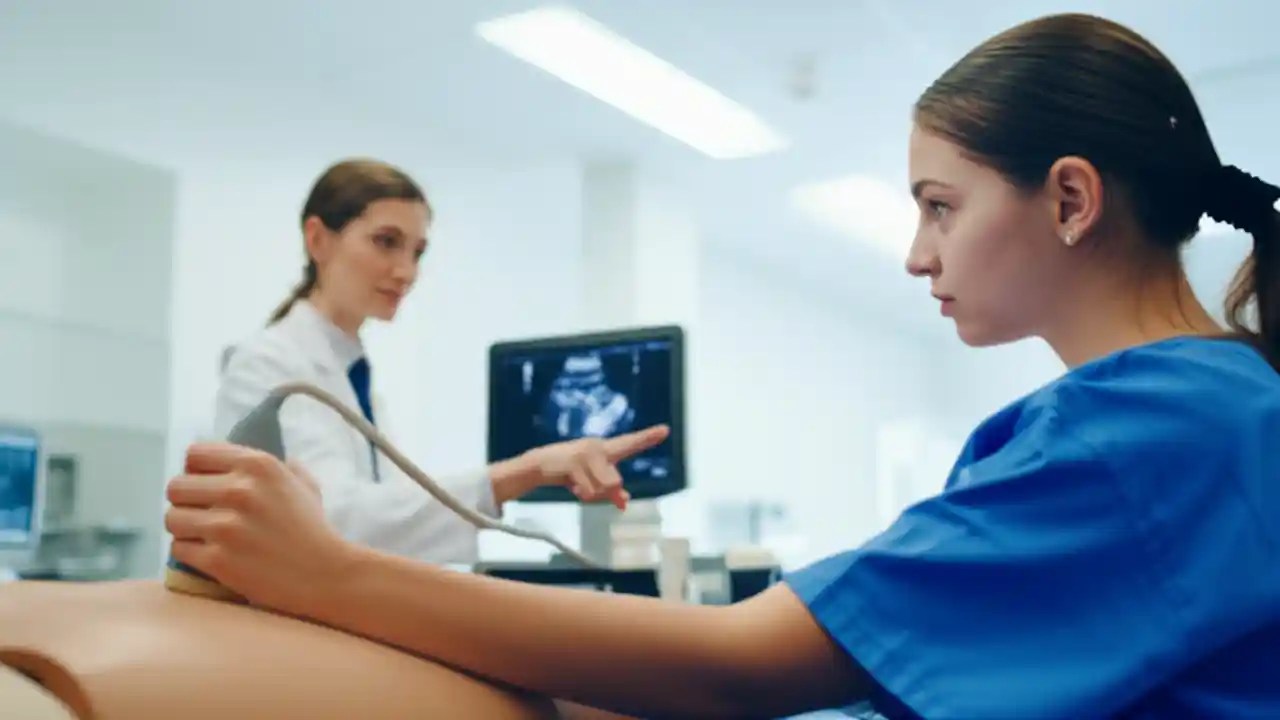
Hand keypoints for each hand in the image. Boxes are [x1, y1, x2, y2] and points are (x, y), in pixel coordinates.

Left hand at [164, 442, 351, 615]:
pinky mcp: (217, 560)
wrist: (325, 575)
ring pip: (172, 518)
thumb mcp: (304, 485)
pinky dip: (190, 553)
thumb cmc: (314, 530)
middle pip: (176, 486)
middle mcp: (239, 490)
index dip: (196, 471)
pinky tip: (210, 555)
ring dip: (185, 528)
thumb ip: (280, 465)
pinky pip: (178, 549)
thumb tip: (256, 456)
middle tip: (202, 514)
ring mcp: (226, 526)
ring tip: (203, 536)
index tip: (205, 485)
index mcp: (258, 465)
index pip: (195, 454)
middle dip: (186, 501)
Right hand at [491, 425, 670, 508]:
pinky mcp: (573, 463)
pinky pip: (588, 492)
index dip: (648, 437)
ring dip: (590, 494)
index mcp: (606, 450)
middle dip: (602, 492)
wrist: (540, 465)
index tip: (665, 430)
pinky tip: (569, 483)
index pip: (631, 443)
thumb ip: (611, 492)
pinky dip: (580, 494)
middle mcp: (598, 447)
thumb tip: (624, 504)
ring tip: (577, 483)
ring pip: (604, 488)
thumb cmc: (570, 472)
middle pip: (615, 482)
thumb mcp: (593, 481)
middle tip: (584, 484)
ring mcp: (586, 453)